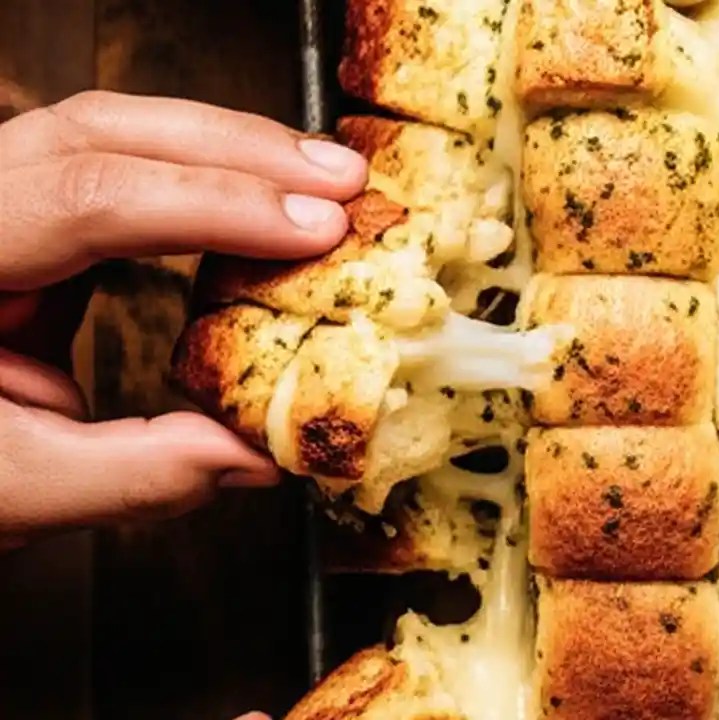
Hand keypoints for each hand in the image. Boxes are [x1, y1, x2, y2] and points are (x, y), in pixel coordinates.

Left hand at [0, 91, 365, 547]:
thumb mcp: (12, 488)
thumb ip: (135, 475)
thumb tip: (261, 457)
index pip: (85, 199)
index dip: (211, 206)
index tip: (313, 230)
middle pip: (100, 131)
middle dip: (236, 151)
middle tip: (340, 185)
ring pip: (113, 132)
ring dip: (231, 151)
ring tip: (326, 181)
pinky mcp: (29, 221)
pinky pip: (122, 171)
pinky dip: (208, 180)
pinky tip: (269, 199)